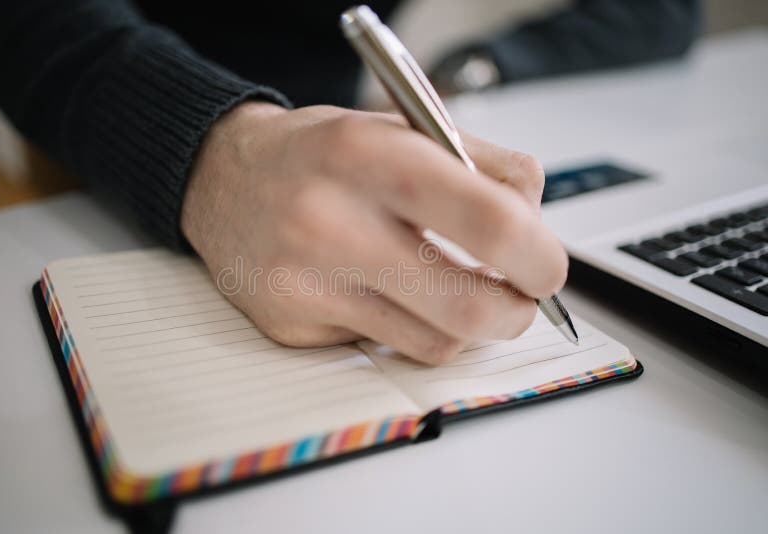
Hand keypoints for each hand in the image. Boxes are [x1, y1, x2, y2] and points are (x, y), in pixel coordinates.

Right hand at [181, 102, 566, 364]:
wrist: (223, 181)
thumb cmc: (320, 153)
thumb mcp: (402, 126)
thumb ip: (484, 163)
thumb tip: (536, 221)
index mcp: (368, 156)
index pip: (489, 223)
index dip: (540, 257)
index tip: (547, 266)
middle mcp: (330, 223)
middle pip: (470, 308)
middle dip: (517, 312)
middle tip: (521, 297)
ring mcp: (307, 284)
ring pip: (435, 343)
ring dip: (467, 325)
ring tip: (457, 292)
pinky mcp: (292, 327)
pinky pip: (383, 348)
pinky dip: (407, 328)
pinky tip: (387, 294)